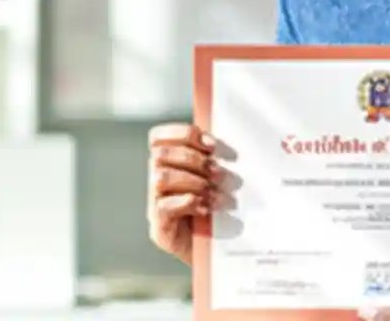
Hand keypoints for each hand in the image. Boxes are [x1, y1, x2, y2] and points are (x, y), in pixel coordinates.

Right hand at [147, 123, 219, 264]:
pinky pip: (164, 207)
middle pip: (162, 154)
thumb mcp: (221, 181)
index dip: (183, 134)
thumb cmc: (224, 211)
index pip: (159, 137)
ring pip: (161, 178)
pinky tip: (208, 208)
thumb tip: (234, 142)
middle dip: (194, 160)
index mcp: (170, 165)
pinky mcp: (159, 228)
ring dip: (194, 182)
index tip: (212, 145)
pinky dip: (189, 203)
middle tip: (219, 173)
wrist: (221, 255)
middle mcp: (157, 182)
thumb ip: (219, 160)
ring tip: (217, 194)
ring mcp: (154, 205)